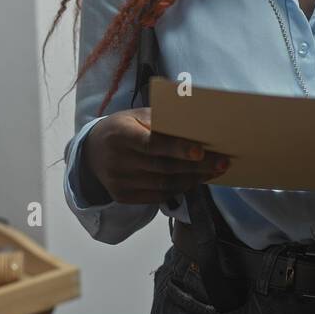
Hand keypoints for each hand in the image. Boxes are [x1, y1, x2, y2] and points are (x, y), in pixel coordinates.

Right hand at [81, 107, 230, 204]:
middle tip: (222, 162)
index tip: (200, 150)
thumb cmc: (123, 128)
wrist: (91, 152)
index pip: (151, 144)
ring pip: (164, 185)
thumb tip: (195, 123)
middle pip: (163, 167)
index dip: (176, 148)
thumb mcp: (136, 116)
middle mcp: (118, 161)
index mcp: (120, 134)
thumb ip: (161, 120)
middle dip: (197, 166)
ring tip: (214, 171)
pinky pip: (158, 196)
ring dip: (193, 179)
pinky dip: (180, 189)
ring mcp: (119, 182)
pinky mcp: (123, 197)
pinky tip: (195, 180)